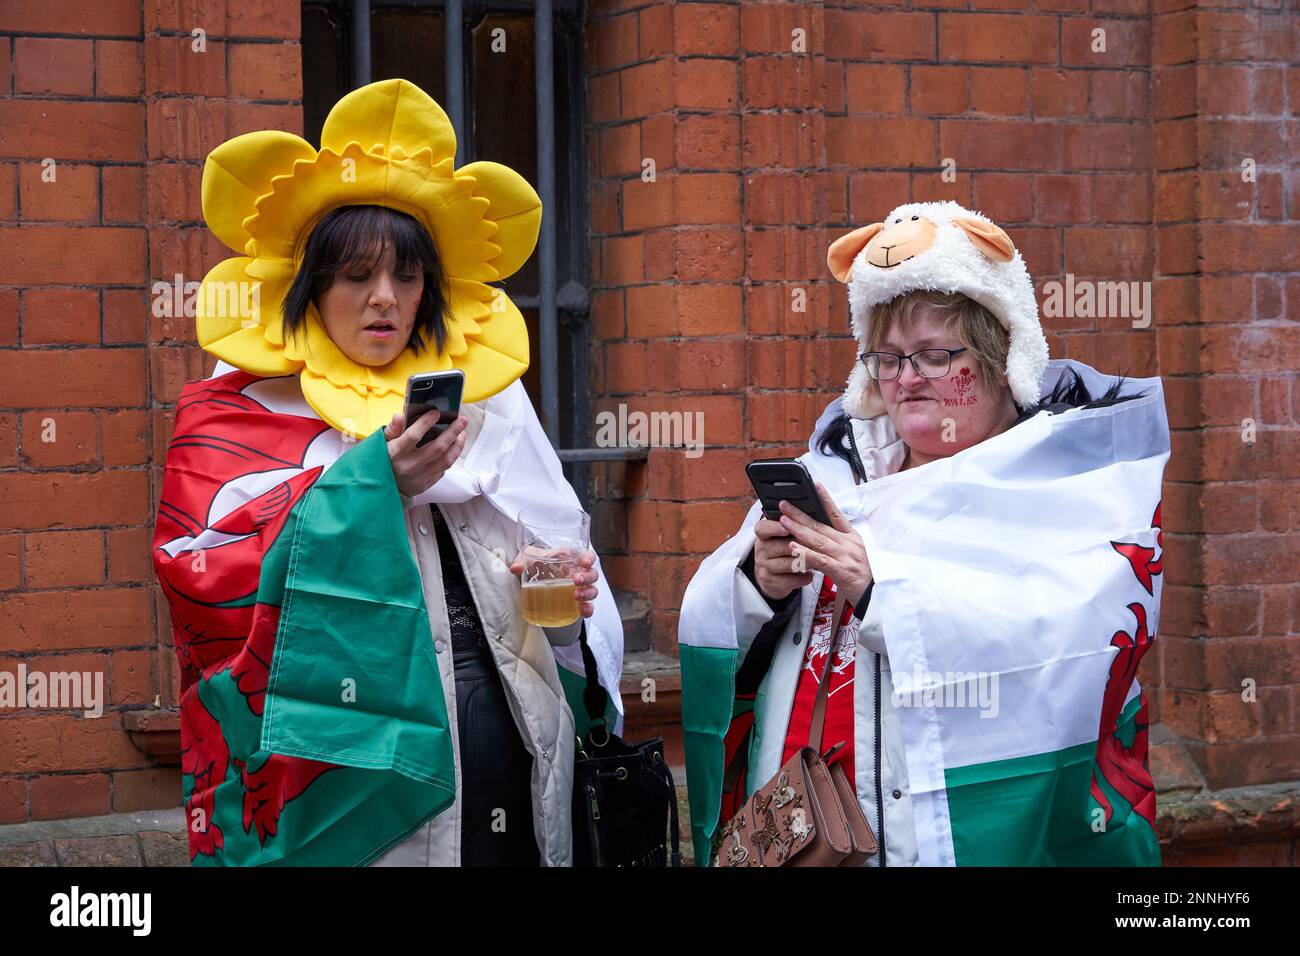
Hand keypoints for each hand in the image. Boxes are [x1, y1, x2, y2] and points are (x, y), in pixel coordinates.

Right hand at [384, 412, 467, 497]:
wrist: (382, 489)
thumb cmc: (384, 462)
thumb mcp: (381, 444)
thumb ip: (392, 429)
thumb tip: (399, 416)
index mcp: (397, 452)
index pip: (413, 435)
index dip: (426, 423)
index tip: (436, 413)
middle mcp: (410, 465)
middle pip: (437, 447)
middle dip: (453, 431)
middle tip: (462, 420)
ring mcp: (420, 476)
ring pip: (446, 460)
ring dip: (457, 445)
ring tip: (462, 433)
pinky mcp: (426, 484)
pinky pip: (443, 470)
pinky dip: (451, 457)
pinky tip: (454, 448)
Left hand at [509, 548, 600, 618]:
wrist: (539, 582)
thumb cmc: (540, 566)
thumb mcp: (531, 560)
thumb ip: (523, 561)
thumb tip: (514, 568)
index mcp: (572, 560)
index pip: (587, 556)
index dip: (589, 557)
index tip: (585, 562)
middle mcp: (579, 573)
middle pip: (592, 574)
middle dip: (587, 577)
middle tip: (576, 580)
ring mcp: (581, 589)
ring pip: (593, 590)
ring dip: (588, 593)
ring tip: (576, 596)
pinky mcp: (579, 603)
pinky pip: (589, 606)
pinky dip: (588, 609)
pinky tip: (583, 611)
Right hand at [753, 514, 812, 602]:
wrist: (773, 575)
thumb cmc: (784, 548)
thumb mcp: (783, 535)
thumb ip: (793, 523)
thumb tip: (816, 508)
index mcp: (763, 534)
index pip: (762, 528)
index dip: (774, 528)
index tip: (787, 527)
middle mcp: (760, 549)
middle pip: (779, 546)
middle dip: (800, 546)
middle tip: (817, 545)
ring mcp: (764, 567)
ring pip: (786, 564)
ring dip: (804, 562)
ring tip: (819, 560)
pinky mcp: (770, 582)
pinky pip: (788, 580)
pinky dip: (802, 578)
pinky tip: (811, 575)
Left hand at [776, 482, 872, 605]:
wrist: (881, 596)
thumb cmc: (867, 577)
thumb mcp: (856, 556)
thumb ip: (839, 546)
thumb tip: (819, 537)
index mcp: (853, 538)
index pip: (837, 515)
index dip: (826, 499)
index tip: (816, 486)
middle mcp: (849, 544)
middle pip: (821, 526)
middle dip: (800, 514)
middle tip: (784, 504)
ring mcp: (846, 557)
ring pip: (818, 540)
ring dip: (798, 529)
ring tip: (783, 521)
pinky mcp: (842, 572)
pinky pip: (820, 560)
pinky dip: (806, 553)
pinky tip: (794, 547)